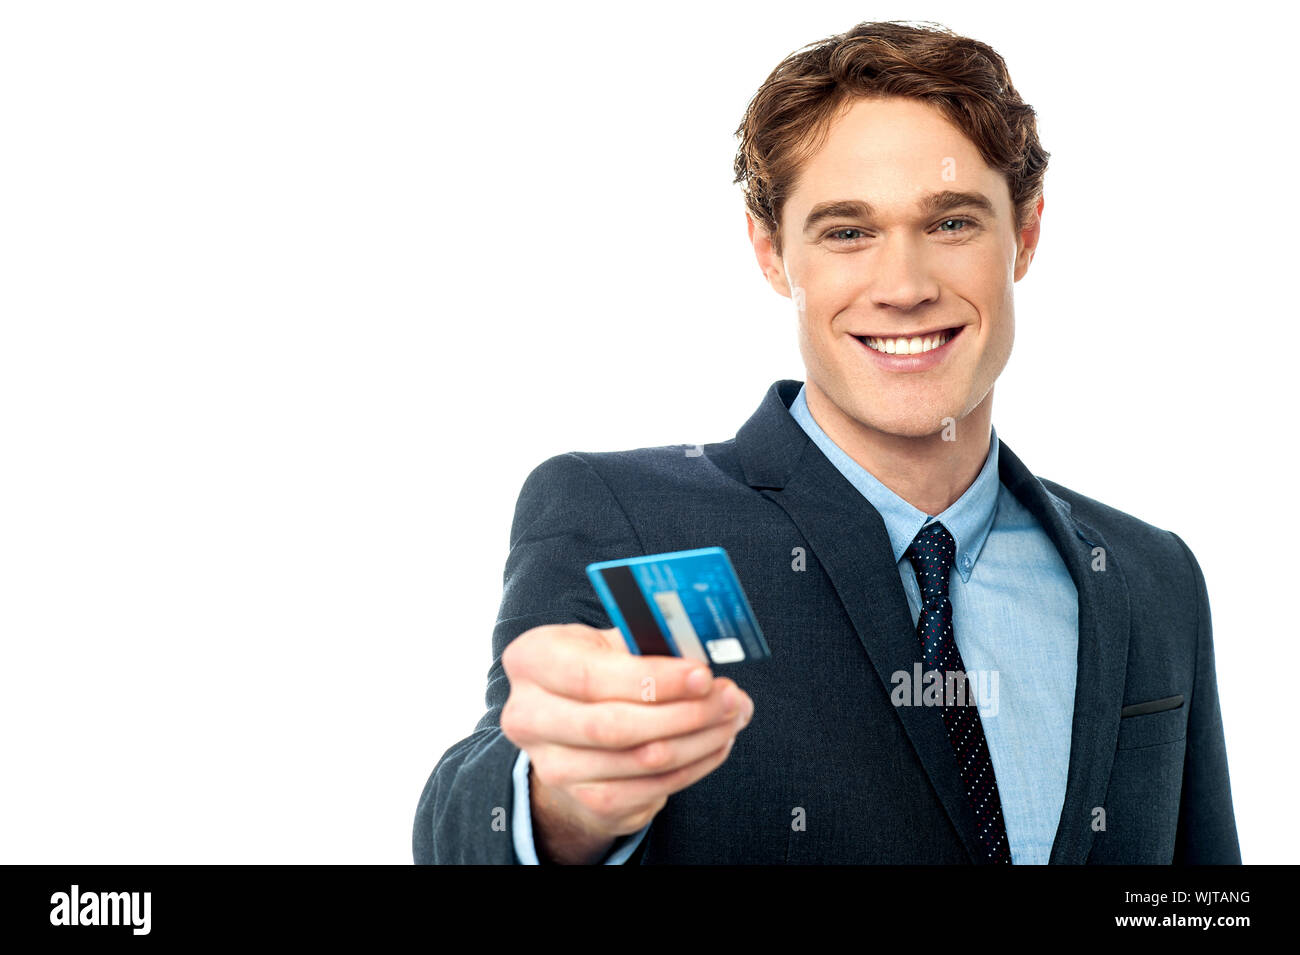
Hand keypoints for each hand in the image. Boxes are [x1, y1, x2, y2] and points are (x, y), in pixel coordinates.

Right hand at [500, 622, 753, 863]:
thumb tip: (708, 651)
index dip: (653, 679)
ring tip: (732, 717)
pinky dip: (693, 765)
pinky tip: (715, 743)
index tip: (703, 675)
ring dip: (699, 740)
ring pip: (640, 760)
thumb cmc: (599, 672)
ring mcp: (552, 766)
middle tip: (730, 698)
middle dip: (685, 713)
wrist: (571, 731)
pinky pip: (650, 788)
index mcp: (532, 660)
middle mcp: (528, 716)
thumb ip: (651, 643)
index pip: (592, 677)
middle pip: (613, 725)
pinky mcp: (584, 799)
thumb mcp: (612, 644)